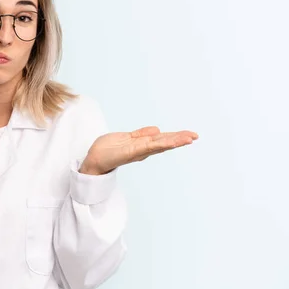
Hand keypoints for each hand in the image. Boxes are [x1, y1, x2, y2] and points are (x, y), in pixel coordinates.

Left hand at [80, 126, 198, 174]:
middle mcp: (143, 149)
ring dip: (174, 141)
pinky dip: (160, 144)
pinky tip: (170, 141)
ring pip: (159, 145)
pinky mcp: (131, 152)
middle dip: (180, 139)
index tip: (189, 134)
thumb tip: (157, 129)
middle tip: (195, 136)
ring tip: (188, 138)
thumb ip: (140, 134)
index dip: (175, 137)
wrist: (93, 159)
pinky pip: (148, 147)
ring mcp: (138, 151)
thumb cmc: (106, 149)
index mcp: (142, 144)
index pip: (161, 139)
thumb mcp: (125, 137)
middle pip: (164, 142)